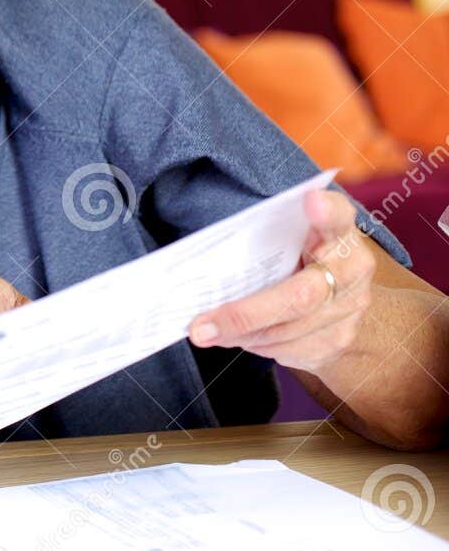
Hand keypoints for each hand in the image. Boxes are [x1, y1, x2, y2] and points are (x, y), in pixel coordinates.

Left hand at [189, 190, 376, 372]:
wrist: (340, 301)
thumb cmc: (298, 258)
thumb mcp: (289, 238)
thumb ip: (266, 238)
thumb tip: (206, 262)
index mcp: (337, 232)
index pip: (338, 216)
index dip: (327, 211)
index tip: (311, 201)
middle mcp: (353, 269)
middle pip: (300, 295)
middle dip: (244, 314)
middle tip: (198, 327)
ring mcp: (351, 308)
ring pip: (288, 331)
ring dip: (240, 334)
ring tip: (206, 332)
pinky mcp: (340, 340)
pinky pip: (289, 350)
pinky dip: (255, 344)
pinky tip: (236, 337)